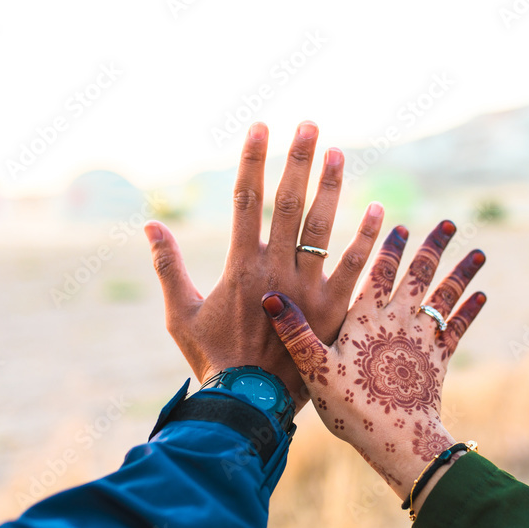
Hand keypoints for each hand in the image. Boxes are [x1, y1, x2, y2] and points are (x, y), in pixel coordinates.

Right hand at [144, 121, 383, 406]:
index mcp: (240, 265)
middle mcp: (275, 268)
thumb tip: (149, 225)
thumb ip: (168, 266)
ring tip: (337, 153)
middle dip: (297, 160)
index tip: (260, 126)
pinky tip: (378, 210)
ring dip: (330, 187)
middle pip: (287, 202)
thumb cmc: (212, 359)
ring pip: (321, 227)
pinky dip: (367, 239)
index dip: (253, 160)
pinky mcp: (333, 310)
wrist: (248, 403)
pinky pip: (355, 268)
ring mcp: (307, 288)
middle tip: (308, 124)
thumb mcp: (181, 314)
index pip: (246, 199)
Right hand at [260, 220, 485, 498]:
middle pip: (420, 275)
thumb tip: (269, 295)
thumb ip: (295, 331)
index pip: (380, 273)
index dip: (390, 247)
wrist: (397, 438)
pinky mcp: (439, 360)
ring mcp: (423, 339)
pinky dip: (469, 310)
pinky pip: (458, 328)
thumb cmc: (352, 405)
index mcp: (367, 319)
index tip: (400, 224)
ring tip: (478, 252)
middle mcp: (399, 321)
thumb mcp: (314, 369)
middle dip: (433, 248)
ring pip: (444, 297)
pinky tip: (482, 295)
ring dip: (461, 272)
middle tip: (448, 223)